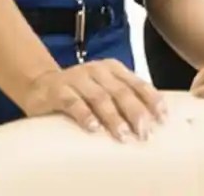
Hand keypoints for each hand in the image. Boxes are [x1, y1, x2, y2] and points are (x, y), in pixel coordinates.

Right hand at [19, 59, 165, 141]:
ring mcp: (77, 78)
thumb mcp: (105, 88)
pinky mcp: (58, 90)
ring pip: (99, 97)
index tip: (162, 119)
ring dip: (113, 117)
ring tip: (122, 134)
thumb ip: (125, 97)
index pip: (137, 84)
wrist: (40, 85)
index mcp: (113, 69)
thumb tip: (152, 119)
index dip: (152, 101)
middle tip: (144, 132)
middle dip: (135, 113)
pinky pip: (73, 102)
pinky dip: (84, 114)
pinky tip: (92, 128)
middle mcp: (97, 71)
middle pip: (121, 92)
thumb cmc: (80, 91)